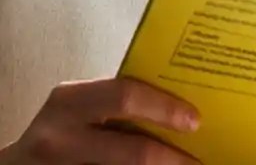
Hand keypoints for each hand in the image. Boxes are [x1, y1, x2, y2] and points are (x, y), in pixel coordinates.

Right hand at [0, 77, 199, 164]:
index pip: (125, 96)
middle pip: (134, 153)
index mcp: (68, 102)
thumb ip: (113, 103)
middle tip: (197, 161)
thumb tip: (177, 107)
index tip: (194, 120)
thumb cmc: (58, 132)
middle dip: (173, 159)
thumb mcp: (76, 108)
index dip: (164, 108)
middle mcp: (60, 139)